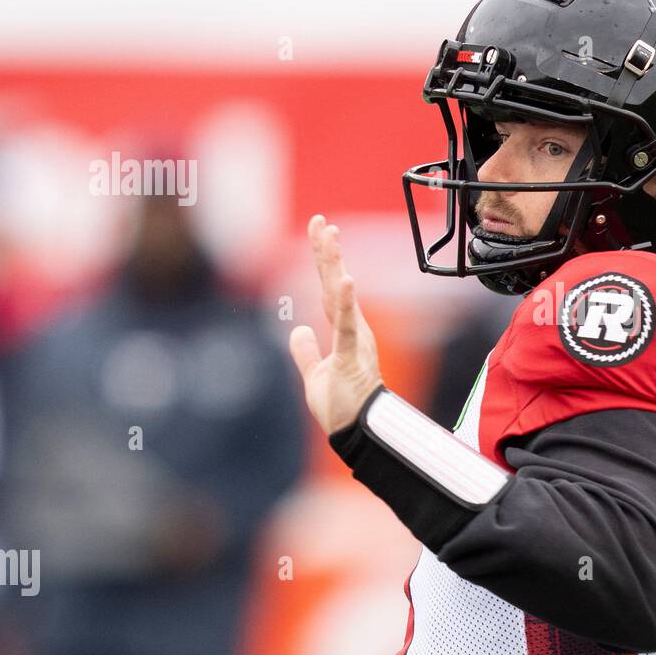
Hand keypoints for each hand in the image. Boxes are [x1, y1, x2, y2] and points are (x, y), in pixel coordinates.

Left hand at [288, 214, 382, 434]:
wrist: (358, 433)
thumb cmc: (342, 407)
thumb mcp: (315, 376)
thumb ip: (307, 352)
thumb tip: (297, 331)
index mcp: (343, 331)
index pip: (329, 288)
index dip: (324, 259)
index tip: (320, 230)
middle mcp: (352, 329)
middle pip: (335, 283)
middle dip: (327, 251)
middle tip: (321, 221)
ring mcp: (354, 340)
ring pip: (340, 296)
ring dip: (335, 265)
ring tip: (331, 237)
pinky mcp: (352, 355)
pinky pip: (346, 325)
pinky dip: (346, 302)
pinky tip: (345, 279)